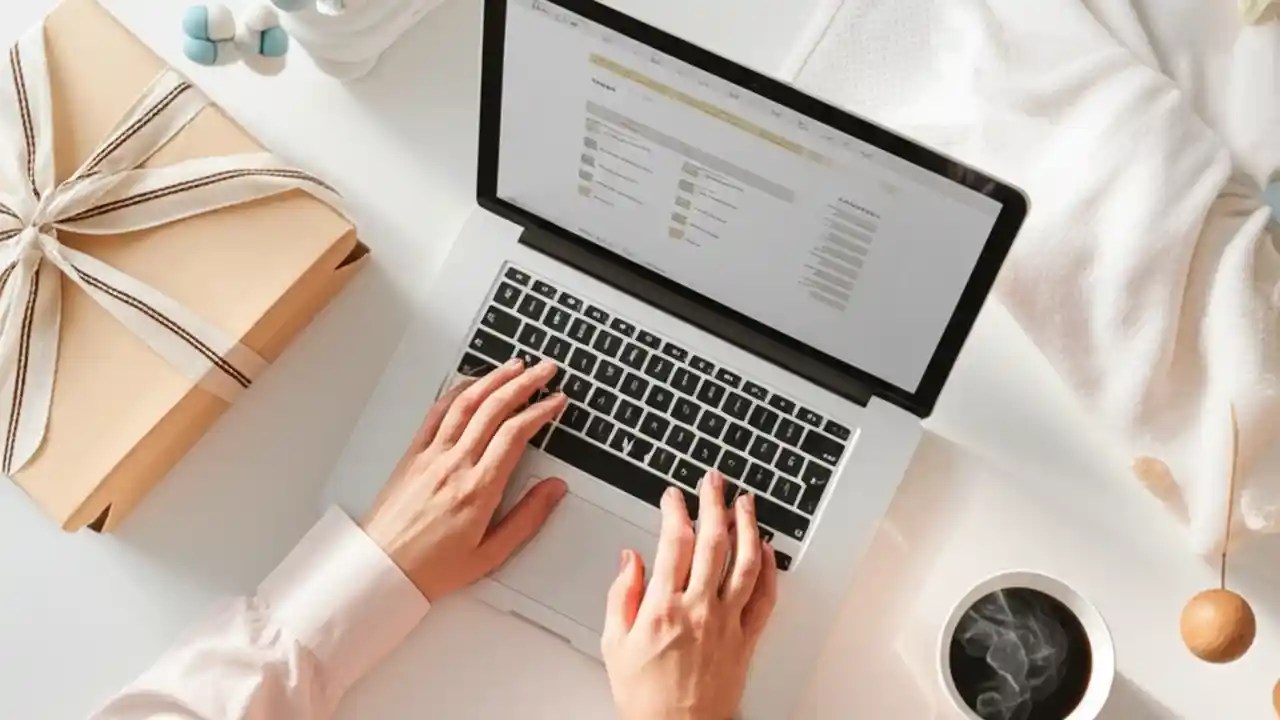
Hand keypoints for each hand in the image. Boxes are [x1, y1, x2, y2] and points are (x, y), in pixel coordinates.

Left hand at [362, 358, 568, 600]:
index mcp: (478, 490)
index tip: (557, 401)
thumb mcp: (491, 554)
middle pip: (493, 409)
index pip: (515, 434)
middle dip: (524, 383)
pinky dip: (458, 391)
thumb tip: (555, 489)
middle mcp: (454, 465)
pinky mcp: (413, 454)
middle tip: (545, 370)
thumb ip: (527, 518)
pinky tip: (473, 383)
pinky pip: (437, 413)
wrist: (381, 569)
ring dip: (493, 379)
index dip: (540, 411)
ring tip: (515, 366)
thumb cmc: (433, 568)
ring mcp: (431, 455)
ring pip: (466, 403)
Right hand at [602, 471, 778, 719]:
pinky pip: (765, 598)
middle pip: (713, 542)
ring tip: (746, 503)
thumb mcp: (614, 645)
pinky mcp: (746, 639)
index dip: (675, 511)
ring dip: (748, 527)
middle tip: (714, 481)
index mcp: (663, 607)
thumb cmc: (645, 697)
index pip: (674, 543)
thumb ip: (622, 596)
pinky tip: (768, 550)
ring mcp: (727, 622)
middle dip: (714, 503)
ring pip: (746, 563)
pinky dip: (770, 569)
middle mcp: (700, 609)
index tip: (674, 496)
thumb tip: (631, 559)